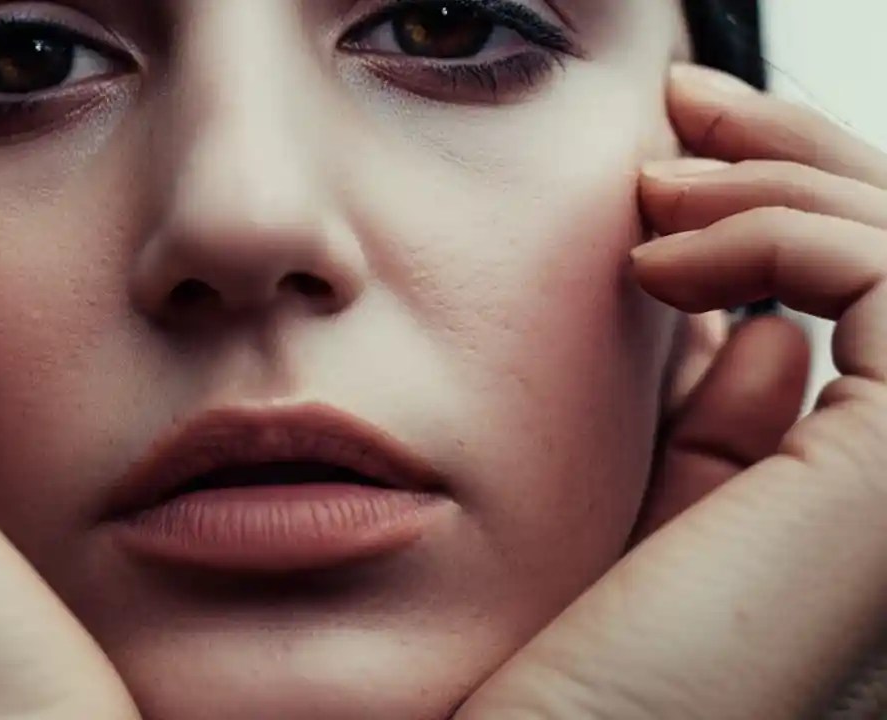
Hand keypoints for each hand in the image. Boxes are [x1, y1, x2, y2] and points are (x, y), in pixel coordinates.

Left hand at [456, 64, 886, 718]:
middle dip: (801, 155)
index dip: (800, 203)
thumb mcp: (674, 511)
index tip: (677, 158)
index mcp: (881, 497)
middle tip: (682, 109)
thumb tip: (764, 330)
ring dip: (780, 178)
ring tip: (655, 190)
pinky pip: (881, 273)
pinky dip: (774, 229)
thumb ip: (732, 429)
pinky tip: (662, 265)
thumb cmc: (589, 660)